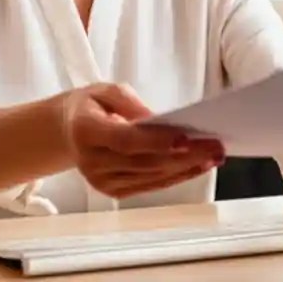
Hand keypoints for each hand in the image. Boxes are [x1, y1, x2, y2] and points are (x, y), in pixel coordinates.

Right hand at [63, 83, 225, 198]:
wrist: (68, 132)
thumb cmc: (92, 107)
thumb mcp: (105, 90)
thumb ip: (129, 102)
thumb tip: (156, 119)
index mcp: (85, 131)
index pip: (125, 140)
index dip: (156, 141)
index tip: (186, 137)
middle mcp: (91, 162)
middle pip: (144, 162)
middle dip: (184, 155)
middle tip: (215, 145)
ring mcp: (101, 181)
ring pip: (151, 176)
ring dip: (186, 167)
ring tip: (214, 154)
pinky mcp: (113, 191)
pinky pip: (150, 185)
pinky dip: (177, 176)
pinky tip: (198, 166)